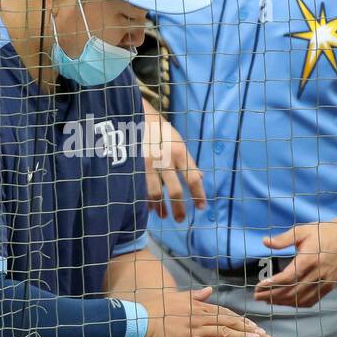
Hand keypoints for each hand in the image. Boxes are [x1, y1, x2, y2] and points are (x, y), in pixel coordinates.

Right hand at [140, 285, 281, 336]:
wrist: (139, 317)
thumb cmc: (156, 308)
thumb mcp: (178, 298)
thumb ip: (195, 296)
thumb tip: (208, 290)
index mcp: (198, 307)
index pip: (225, 313)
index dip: (242, 321)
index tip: (255, 327)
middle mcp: (199, 316)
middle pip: (229, 322)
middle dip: (249, 330)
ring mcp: (194, 328)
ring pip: (224, 333)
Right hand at [143, 107, 205, 221]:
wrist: (136, 117)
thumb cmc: (161, 131)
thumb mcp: (178, 142)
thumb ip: (188, 161)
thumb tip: (200, 178)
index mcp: (179, 152)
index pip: (193, 179)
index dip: (198, 195)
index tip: (202, 207)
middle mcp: (165, 160)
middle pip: (175, 191)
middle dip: (179, 208)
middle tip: (181, 219)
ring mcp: (148, 164)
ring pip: (156, 193)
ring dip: (161, 208)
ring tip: (164, 216)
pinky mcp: (134, 166)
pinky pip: (141, 188)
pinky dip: (146, 201)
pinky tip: (150, 208)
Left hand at [253, 217, 336, 307]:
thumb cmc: (325, 231)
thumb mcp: (302, 230)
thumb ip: (283, 239)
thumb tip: (265, 242)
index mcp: (309, 259)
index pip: (288, 277)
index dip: (272, 285)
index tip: (259, 287)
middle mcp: (317, 273)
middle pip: (292, 291)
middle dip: (272, 296)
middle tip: (257, 296)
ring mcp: (325, 281)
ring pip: (300, 299)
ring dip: (282, 302)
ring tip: (268, 300)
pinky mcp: (330, 285)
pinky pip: (311, 300)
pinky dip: (297, 304)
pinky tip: (286, 302)